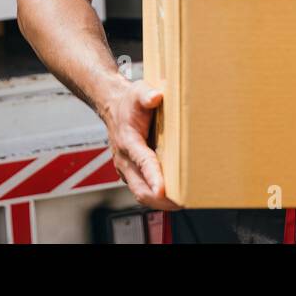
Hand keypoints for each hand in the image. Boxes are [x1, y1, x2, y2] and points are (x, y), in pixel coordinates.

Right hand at [100, 77, 179, 210]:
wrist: (112, 107)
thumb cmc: (128, 102)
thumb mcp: (137, 92)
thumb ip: (146, 94)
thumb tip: (157, 96)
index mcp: (128, 141)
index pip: (142, 162)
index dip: (153, 177)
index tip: (163, 190)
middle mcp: (125, 159)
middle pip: (141, 188)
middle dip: (161, 200)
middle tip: (183, 203)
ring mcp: (126, 168)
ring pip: (141, 193)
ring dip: (160, 202)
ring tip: (182, 203)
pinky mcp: (130, 172)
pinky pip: (142, 189)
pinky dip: (156, 197)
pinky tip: (173, 196)